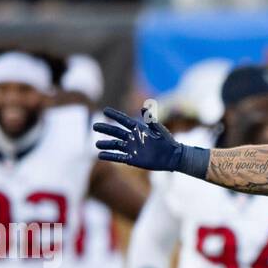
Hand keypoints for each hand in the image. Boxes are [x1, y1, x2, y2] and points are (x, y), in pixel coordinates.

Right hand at [94, 107, 209, 177]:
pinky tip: (100, 155)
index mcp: (139, 129)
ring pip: (116, 145)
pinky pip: (119, 157)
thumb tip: (143, 107)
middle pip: (116, 132)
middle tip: (94, 126)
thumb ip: (151, 120)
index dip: (115, 115)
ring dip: (106, 144)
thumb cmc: (167, 142)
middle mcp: (133, 138)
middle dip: (106, 129)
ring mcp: (132, 148)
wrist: (172, 157)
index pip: (123, 120)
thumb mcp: (159, 130)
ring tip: (96, 144)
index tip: (105, 110)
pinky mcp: (133, 159)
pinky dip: (110, 156)